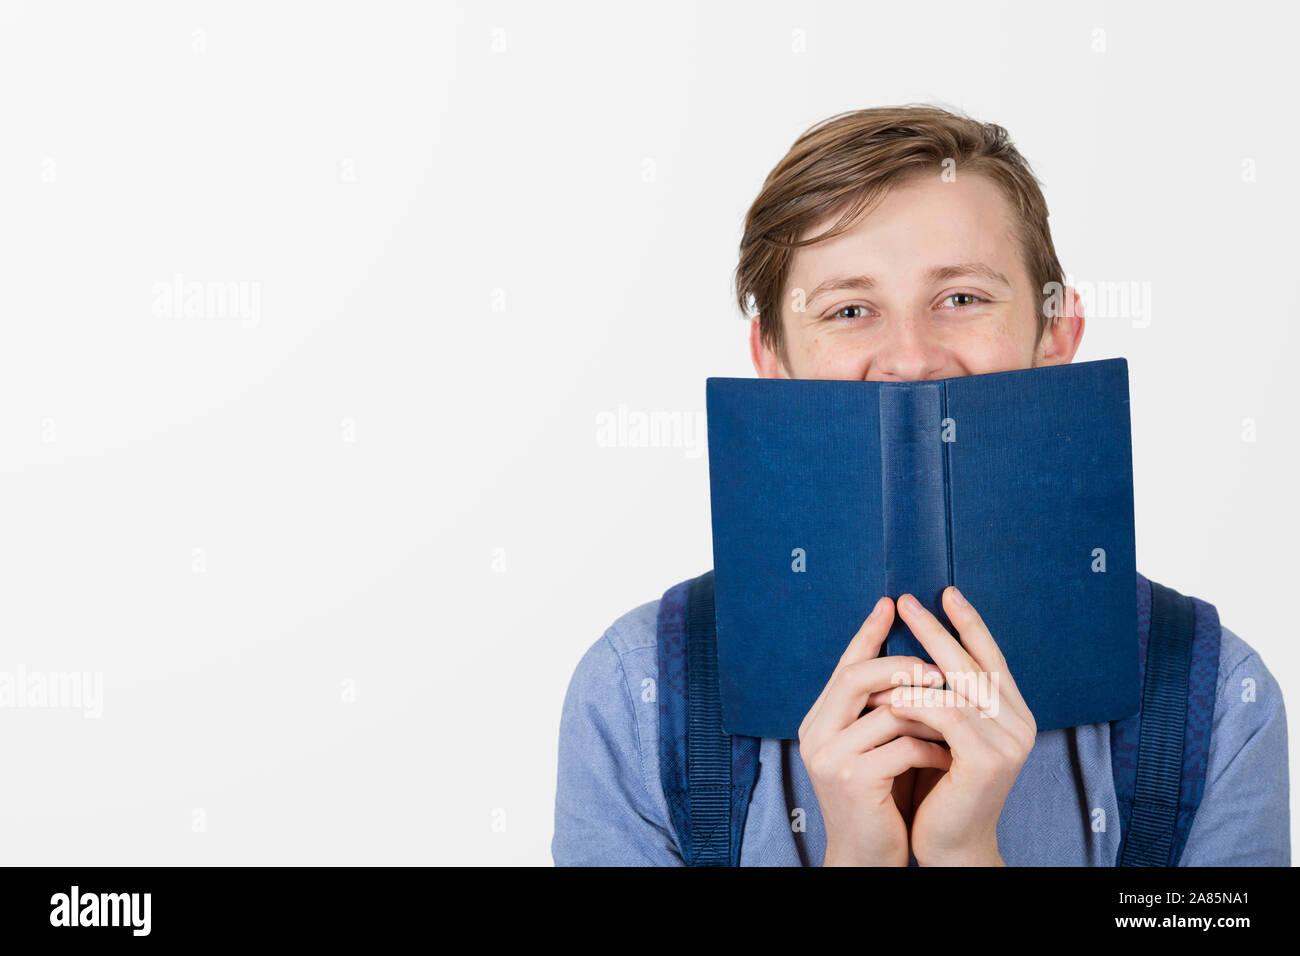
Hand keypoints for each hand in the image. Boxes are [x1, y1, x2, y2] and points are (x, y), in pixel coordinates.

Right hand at [799, 596, 952, 865]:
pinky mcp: (854, 780)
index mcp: (818, 721)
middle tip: (938, 668)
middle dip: (902, 665)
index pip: (843, 665)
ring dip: (929, 714)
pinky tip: (946, 759)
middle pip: (857, 676)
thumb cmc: (879, 800)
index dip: (867, 633)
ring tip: (955, 721)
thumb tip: (909, 662)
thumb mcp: (873, 748)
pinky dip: (932, 750)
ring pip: (888, 710)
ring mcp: (831, 757)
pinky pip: (905, 746)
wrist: (866, 858)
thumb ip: (879, 710)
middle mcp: (815, 733)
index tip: (890, 603)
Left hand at [868, 587, 1036, 865]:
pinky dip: (915, 703)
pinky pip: (946, 715)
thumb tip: (914, 652)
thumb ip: (943, 698)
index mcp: (1012, 713)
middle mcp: (1018, 723)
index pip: (990, 657)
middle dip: (937, 630)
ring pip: (957, 687)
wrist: (950, 845)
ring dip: (914, 669)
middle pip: (973, 663)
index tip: (945, 593)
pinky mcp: (988, 759)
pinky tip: (888, 698)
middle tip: (907, 602)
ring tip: (878, 659)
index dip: (969, 624)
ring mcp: (1008, 741)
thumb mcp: (942, 734)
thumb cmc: (939, 789)